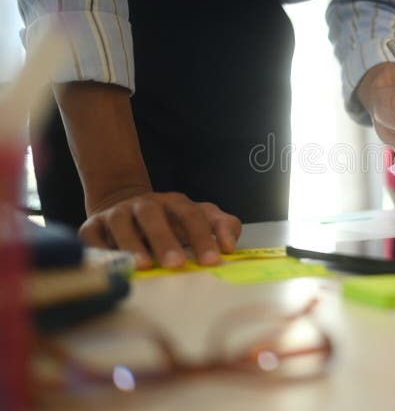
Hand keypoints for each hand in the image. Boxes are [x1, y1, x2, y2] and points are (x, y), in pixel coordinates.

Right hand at [80, 189, 241, 269]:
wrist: (123, 205)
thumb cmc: (170, 221)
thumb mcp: (200, 218)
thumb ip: (222, 226)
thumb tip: (229, 246)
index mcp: (174, 202)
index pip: (191, 214)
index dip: (202, 236)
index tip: (212, 260)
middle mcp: (144, 204)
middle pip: (153, 216)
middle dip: (164, 239)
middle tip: (176, 264)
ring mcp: (116, 214)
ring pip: (121, 225)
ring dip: (131, 244)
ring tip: (143, 266)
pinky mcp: (92, 226)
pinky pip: (91, 237)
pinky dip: (98, 250)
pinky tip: (109, 267)